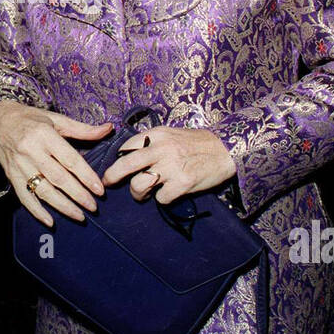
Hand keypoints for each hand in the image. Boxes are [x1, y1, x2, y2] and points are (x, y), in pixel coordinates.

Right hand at [0, 101, 112, 226]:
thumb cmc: (30, 118)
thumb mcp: (56, 119)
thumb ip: (82, 129)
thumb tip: (108, 129)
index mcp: (45, 135)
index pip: (70, 160)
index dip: (86, 176)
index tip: (99, 190)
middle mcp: (31, 151)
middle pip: (58, 178)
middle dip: (78, 195)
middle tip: (93, 207)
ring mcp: (20, 165)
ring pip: (43, 190)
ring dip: (62, 206)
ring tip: (79, 216)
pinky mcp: (12, 175)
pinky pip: (24, 196)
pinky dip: (36, 211)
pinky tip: (50, 221)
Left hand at [100, 126, 236, 203]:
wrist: (226, 150)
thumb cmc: (197, 143)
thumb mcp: (172, 134)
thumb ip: (152, 142)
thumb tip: (129, 155)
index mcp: (157, 134)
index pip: (126, 146)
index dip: (117, 159)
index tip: (114, 167)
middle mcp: (162, 149)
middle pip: (126, 164)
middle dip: (112, 176)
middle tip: (108, 183)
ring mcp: (172, 167)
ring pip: (139, 185)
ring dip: (138, 193)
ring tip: (145, 193)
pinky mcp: (183, 183)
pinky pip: (161, 198)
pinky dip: (162, 199)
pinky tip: (169, 193)